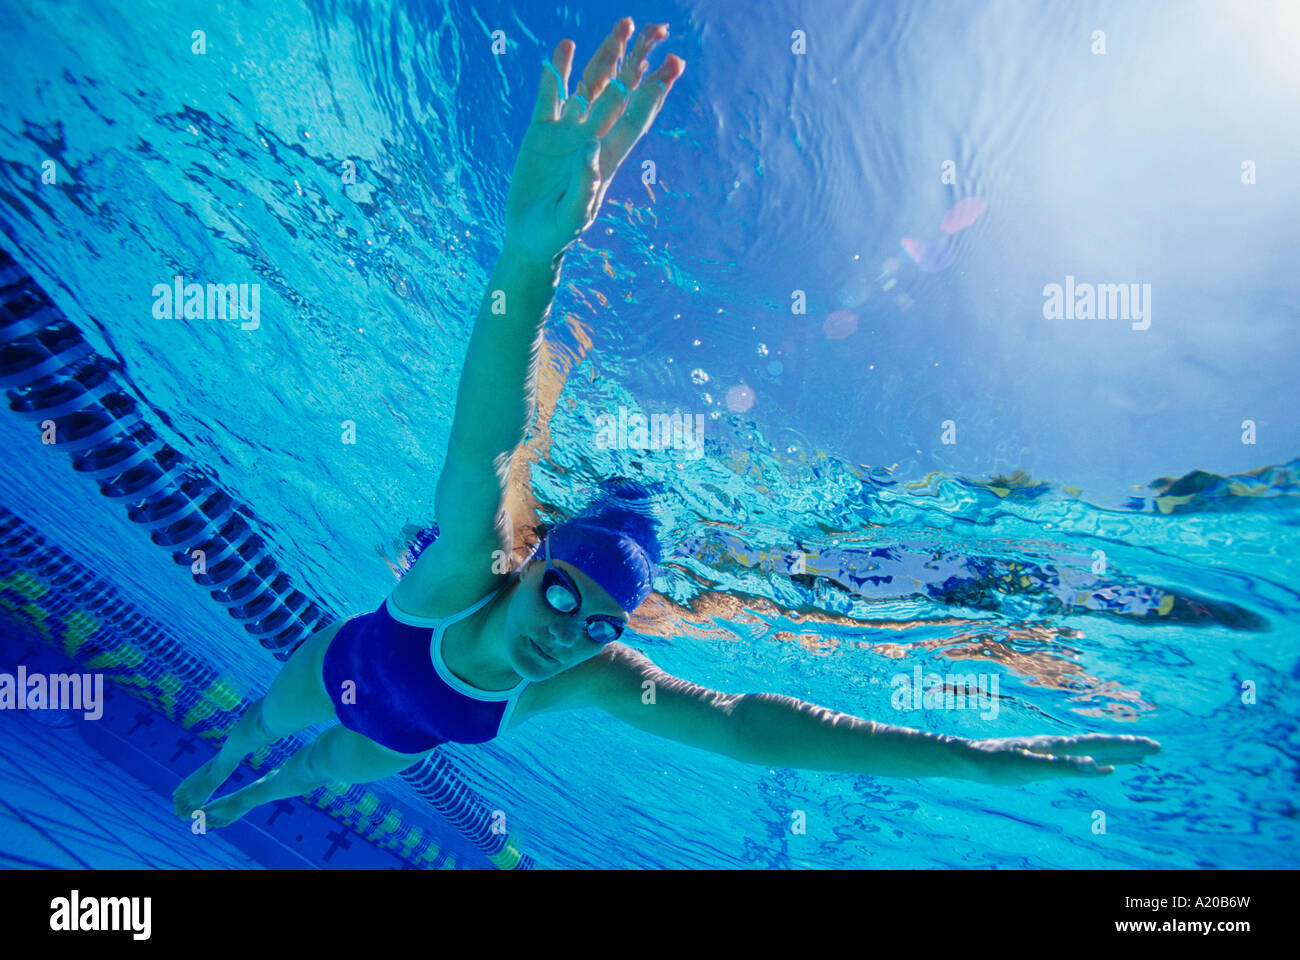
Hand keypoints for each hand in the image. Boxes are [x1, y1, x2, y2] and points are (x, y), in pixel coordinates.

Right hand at [502, 17, 683, 266]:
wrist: (529, 236)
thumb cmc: (556, 232)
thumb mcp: (572, 215)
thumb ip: (585, 183)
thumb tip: (593, 145)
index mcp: (607, 157)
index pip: (635, 119)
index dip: (651, 94)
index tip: (669, 69)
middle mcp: (592, 136)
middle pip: (620, 90)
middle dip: (639, 62)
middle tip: (658, 30)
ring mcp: (567, 131)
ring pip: (591, 84)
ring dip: (607, 55)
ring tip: (624, 25)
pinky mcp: (540, 131)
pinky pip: (550, 95)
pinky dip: (557, 71)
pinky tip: (565, 48)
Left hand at [963, 732, 1160, 784]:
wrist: (970, 758)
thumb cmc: (994, 761)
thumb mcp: (1027, 766)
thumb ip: (1060, 766)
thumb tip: (1094, 765)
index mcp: (1058, 746)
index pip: (1099, 744)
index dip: (1125, 746)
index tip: (1151, 747)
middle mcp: (1058, 747)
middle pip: (1101, 745)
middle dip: (1130, 747)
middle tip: (1159, 748)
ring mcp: (1053, 753)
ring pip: (1092, 752)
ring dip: (1117, 754)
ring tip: (1142, 756)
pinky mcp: (1045, 762)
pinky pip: (1077, 762)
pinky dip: (1096, 764)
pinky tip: (1105, 768)